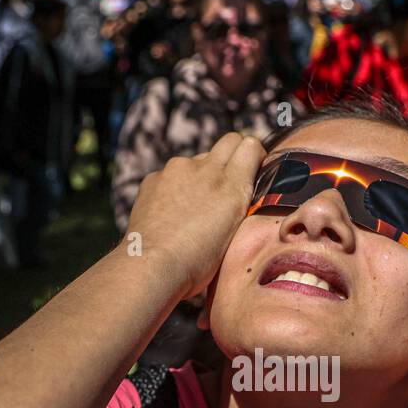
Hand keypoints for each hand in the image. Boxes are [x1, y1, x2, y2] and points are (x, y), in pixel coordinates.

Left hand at [124, 132, 264, 297]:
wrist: (152, 266)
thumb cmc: (197, 262)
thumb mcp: (233, 233)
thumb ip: (239, 203)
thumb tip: (240, 188)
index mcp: (233, 186)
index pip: (250, 146)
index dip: (255, 156)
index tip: (253, 169)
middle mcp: (206, 168)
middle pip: (229, 141)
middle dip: (233, 155)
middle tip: (228, 181)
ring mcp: (177, 169)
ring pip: (198, 161)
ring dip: (200, 175)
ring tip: (192, 208)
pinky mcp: (154, 178)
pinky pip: (171, 174)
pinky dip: (175, 187)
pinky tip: (170, 213)